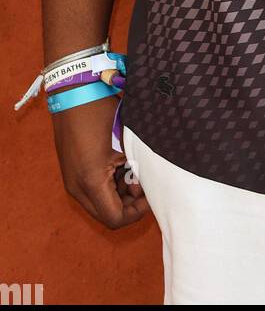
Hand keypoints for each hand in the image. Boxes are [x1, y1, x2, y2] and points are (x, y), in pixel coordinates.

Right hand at [51, 95, 150, 228]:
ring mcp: (71, 180)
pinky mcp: (71, 172)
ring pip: (99, 204)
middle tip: (142, 183)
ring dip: (119, 195)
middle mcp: (77, 187)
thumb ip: (137, 165)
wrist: (72, 92)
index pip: (115, 219)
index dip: (136, 212)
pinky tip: (121, 165)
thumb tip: (149, 181)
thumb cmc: (100, 111)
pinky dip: (108, 186)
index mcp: (91, 181)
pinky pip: (91, 191)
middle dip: (128, 205)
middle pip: (107, 215)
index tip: (149, 193)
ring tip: (133, 171)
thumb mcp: (125, 139)